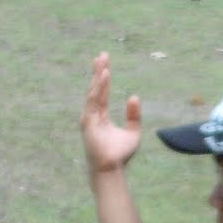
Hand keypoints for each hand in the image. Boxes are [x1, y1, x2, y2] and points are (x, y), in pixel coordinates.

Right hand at [81, 51, 140, 173]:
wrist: (112, 168)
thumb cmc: (120, 154)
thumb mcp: (133, 132)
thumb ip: (134, 115)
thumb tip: (133, 96)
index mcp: (101, 117)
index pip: (102, 93)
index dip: (104, 78)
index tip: (105, 63)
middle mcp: (93, 115)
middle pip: (96, 88)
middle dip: (99, 71)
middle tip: (102, 55)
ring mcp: (89, 117)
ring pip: (94, 91)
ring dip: (98, 75)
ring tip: (102, 60)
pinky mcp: (88, 121)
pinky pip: (94, 99)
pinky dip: (99, 87)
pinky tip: (104, 76)